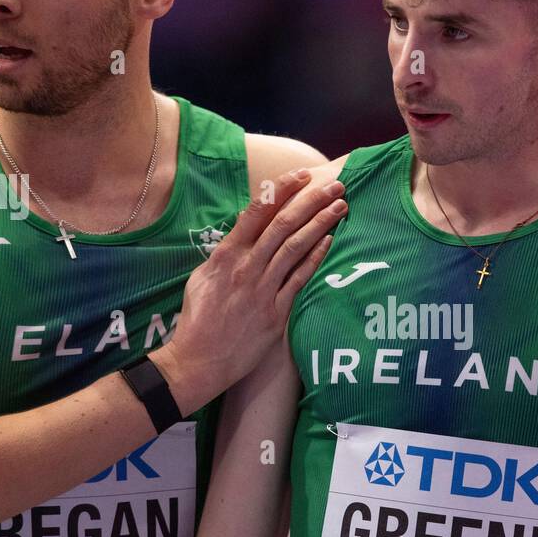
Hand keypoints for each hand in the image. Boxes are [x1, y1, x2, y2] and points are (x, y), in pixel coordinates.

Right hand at [150, 168, 346, 411]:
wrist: (199, 361)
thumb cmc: (197, 320)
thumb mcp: (202, 278)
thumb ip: (225, 253)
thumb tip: (243, 233)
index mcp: (226, 255)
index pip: (257, 212)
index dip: (282, 190)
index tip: (301, 176)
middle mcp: (247, 267)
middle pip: (284, 224)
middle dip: (312, 201)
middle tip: (335, 185)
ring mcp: (263, 290)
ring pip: (296, 247)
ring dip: (321, 224)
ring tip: (340, 207)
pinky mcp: (276, 312)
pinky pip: (300, 279)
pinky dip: (316, 257)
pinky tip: (330, 241)